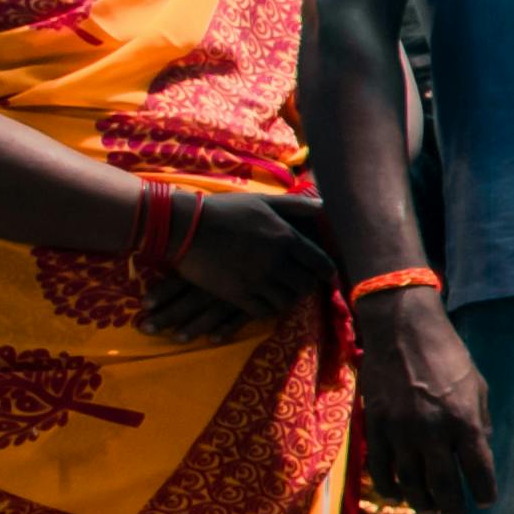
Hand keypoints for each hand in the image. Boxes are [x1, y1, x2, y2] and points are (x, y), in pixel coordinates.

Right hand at [147, 188, 333, 341]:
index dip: (326, 271)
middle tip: (302, 286)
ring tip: (284, 295)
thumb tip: (324, 204)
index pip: (318, 261)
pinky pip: (264, 311)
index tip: (329, 277)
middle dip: (306, 286)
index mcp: (285, 237)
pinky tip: (265, 303)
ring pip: (287, 301)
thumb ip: (294, 206)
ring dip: (288, 299)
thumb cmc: (224, 211)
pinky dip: (268, 309)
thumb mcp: (261, 202)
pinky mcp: (238, 294)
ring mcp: (257, 279)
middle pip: (305, 284)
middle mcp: (276, 260)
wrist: (185, 227)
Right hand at [352, 282, 496, 510]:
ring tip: (428, 510)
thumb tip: (481, 451)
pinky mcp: (376, 428)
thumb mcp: (477, 385)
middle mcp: (433, 432)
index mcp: (465, 421)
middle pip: (443, 484)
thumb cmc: (447, 355)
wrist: (401, 331)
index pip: (479, 470)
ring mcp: (401, 432)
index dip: (484, 492)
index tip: (485, 502)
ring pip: (410, 482)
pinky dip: (389, 487)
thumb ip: (479, 420)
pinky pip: (380, 469)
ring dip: (420, 502)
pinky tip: (398, 494)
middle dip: (451, 506)